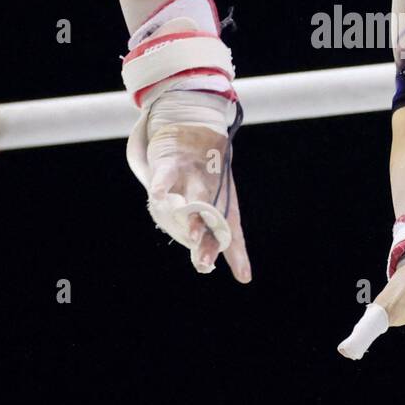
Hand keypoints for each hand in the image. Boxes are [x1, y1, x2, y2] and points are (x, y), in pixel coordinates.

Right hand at [146, 121, 250, 280]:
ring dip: (194, 216)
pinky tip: (160, 196)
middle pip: (213, 220)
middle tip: (206, 262)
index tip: (244, 276)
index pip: (231, 232)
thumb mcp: (209, 203)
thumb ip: (213, 238)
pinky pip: (167, 175)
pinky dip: (163, 185)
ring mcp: (191, 176)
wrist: (192, 128)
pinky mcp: (172, 163)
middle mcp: (211, 192)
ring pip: (195, 198)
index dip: (237, 254)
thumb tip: (240, 275)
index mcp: (222, 203)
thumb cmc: (203, 175)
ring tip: (195, 235)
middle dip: (209, 241)